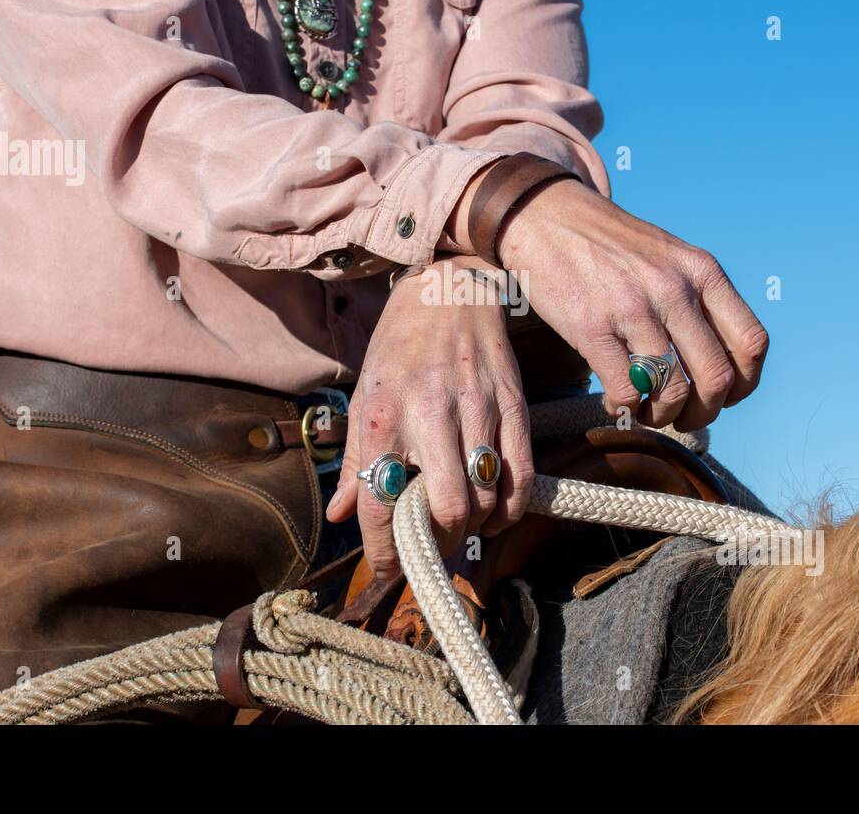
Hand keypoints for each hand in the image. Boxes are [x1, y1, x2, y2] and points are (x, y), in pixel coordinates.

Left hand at [325, 257, 533, 579]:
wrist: (450, 288)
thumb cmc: (400, 346)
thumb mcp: (363, 395)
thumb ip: (356, 461)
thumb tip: (339, 515)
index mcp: (383, 415)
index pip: (381, 503)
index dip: (384, 551)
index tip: (388, 569)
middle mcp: (429, 413)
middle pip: (444, 509)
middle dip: (438, 544)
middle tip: (431, 548)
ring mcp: (476, 408)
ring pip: (484, 496)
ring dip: (472, 527)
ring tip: (459, 528)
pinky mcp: (513, 403)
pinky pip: (519, 474)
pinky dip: (509, 509)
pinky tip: (494, 515)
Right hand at [497, 179, 767, 429]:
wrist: (547, 216)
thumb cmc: (610, 246)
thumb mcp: (669, 258)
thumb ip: (697, 300)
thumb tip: (719, 368)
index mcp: (702, 272)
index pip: (752, 344)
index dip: (744, 384)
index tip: (722, 396)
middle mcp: (675, 289)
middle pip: (718, 378)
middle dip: (703, 412)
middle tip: (682, 416)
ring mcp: (633, 308)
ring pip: (673, 391)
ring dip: (662, 416)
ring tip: (646, 410)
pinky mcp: (591, 326)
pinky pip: (626, 390)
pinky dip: (625, 408)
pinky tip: (615, 399)